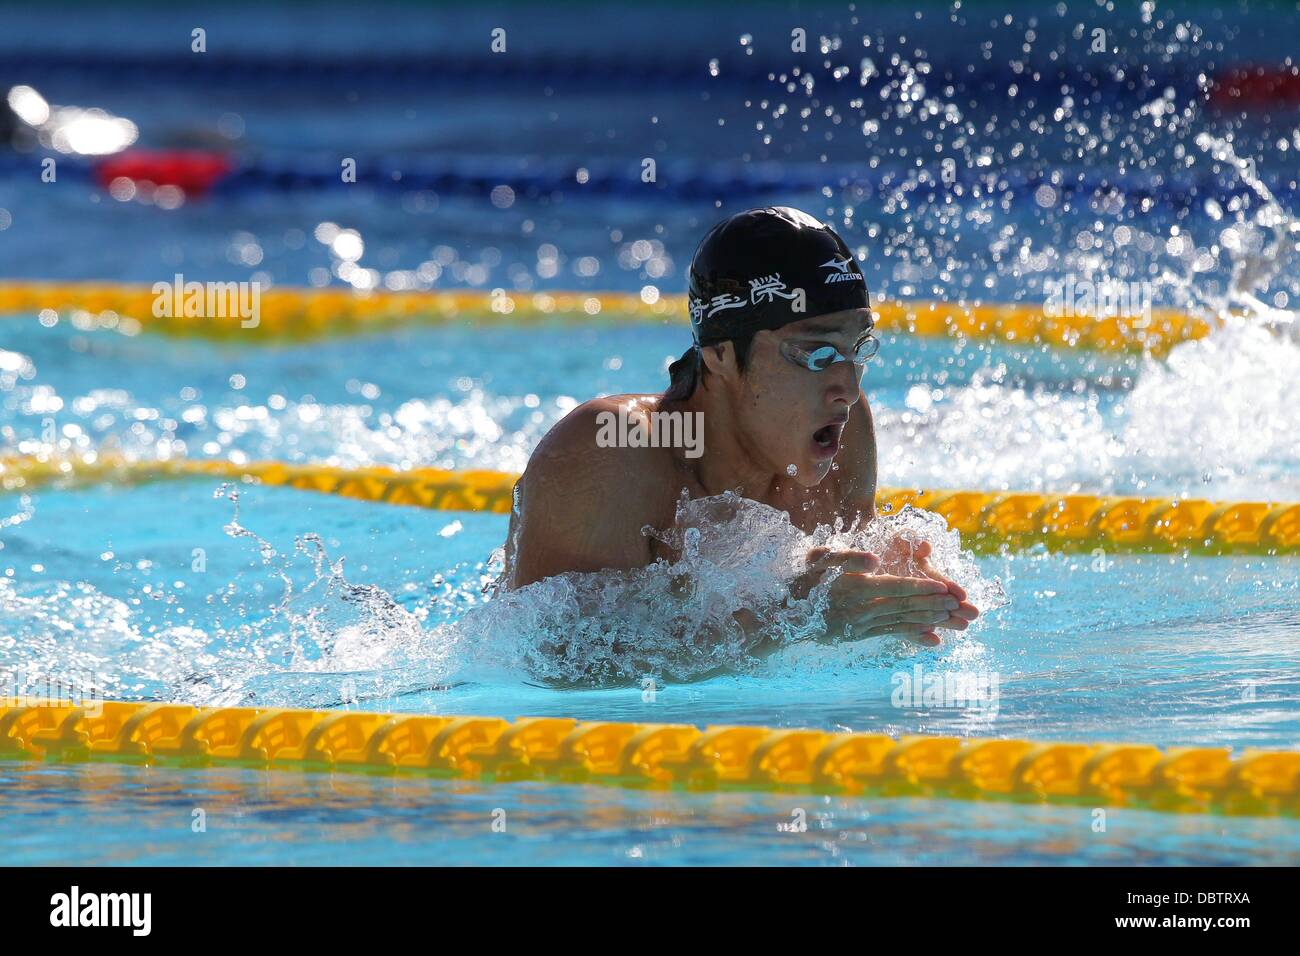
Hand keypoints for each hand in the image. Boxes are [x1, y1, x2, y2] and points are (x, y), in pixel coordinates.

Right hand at [795, 547, 962, 646]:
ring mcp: (860, 625)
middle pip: (902, 606)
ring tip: (951, 618)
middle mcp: (859, 609)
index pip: (893, 587)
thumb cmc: (799, 583)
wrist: (780, 619)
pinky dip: (911, 635)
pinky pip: (890, 634)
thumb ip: (845, 558)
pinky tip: (930, 637)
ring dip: (927, 619)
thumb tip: (875, 560)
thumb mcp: (816, 560)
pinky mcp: (858, 635)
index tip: (944, 587)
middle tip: (958, 604)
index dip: (920, 587)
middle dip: (932, 604)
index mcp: (852, 587)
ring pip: (900, 621)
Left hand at [875, 536, 980, 638]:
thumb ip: (911, 541)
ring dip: (944, 621)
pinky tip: (933, 641)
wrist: (861, 558)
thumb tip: (925, 546)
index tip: (961, 594)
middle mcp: (918, 589)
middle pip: (938, 599)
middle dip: (955, 606)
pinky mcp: (892, 617)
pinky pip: (905, 629)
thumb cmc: (881, 546)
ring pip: (927, 615)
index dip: (948, 586)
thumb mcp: (896, 539)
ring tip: (963, 626)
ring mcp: (907, 604)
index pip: (936, 579)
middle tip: (973, 614)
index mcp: (920, 570)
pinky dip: (918, 634)